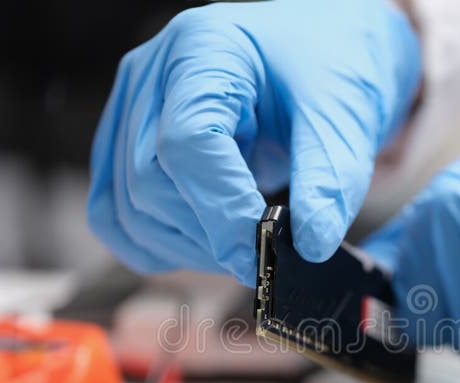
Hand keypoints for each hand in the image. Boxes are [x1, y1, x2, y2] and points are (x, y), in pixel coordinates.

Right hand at [88, 0, 420, 284]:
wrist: (316, 49)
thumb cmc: (326, 65)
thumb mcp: (343, 115)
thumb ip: (329, 181)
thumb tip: (311, 247)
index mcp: (204, 48)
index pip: (186, 144)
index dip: (222, 211)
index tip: (262, 254)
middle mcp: (152, 75)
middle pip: (149, 182)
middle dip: (207, 236)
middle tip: (262, 256)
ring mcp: (131, 110)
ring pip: (128, 208)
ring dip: (185, 248)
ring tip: (242, 247)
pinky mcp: (126, 145)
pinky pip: (116, 214)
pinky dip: (160, 245)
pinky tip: (206, 245)